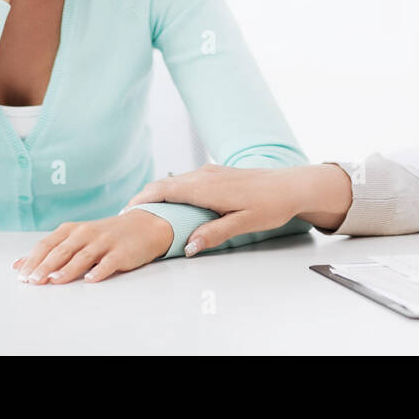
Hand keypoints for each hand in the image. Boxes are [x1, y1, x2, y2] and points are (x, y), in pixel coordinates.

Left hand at [12, 210, 171, 284]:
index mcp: (72, 230)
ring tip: (55, 280)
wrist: (144, 226)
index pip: (47, 244)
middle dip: (46, 266)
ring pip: (83, 256)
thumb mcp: (76, 238)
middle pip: (62, 250)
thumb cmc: (104, 236)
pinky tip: (91, 279)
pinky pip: (109, 262)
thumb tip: (18, 265)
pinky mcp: (121, 252)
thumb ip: (49, 250)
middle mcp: (86, 234)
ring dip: (67, 269)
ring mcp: (104, 242)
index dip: (34, 259)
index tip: (22, 276)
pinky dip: (99, 270)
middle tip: (33, 281)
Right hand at [126, 162, 329, 254]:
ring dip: (158, 193)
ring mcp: (211, 172)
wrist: (293, 185)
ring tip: (144, 211)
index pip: (166, 190)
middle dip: (145, 197)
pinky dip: (173, 189)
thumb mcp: (244, 223)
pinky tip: (171, 201)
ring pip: (176, 181)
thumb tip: (188, 246)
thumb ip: (214, 234)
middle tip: (127, 215)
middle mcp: (206, 175)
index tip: (125, 211)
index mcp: (208, 187)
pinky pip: (187, 179)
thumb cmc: (272, 204)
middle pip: (166, 184)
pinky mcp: (218, 173)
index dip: (144, 199)